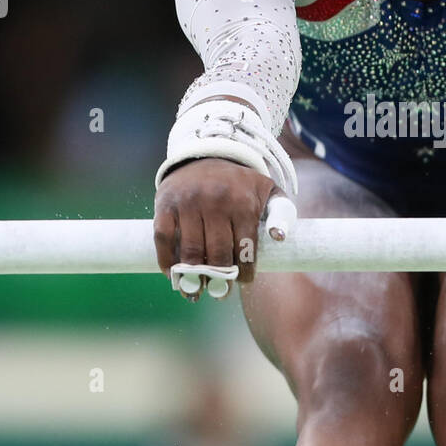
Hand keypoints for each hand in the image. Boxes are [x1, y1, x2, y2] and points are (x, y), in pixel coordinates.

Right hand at [153, 158, 279, 300]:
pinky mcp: (166, 204)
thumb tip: (279, 238)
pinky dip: (166, 260)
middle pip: (217, 254)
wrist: (206, 154)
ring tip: (195, 291)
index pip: (244, 249)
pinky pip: (164, 239)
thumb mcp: (268, 191)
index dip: (243, 272)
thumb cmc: (240, 182)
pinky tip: (172, 274)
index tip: (241, 281)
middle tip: (220, 292)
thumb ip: (282, 214)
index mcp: (243, 203)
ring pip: (190, 251)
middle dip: (219, 279)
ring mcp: (188, 203)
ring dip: (192, 277)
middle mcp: (215, 202)